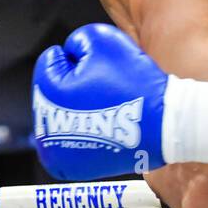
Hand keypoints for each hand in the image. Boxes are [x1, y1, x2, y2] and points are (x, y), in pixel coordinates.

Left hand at [32, 23, 207, 180]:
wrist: (164, 126)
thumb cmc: (135, 83)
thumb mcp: (103, 40)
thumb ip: (77, 40)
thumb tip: (66, 54)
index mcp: (48, 92)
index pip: (49, 64)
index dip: (75, 58)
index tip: (99, 67)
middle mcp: (44, 127)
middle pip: (51, 92)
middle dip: (72, 84)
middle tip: (104, 88)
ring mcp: (55, 152)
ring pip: (58, 116)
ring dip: (75, 108)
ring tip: (105, 107)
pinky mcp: (69, 167)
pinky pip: (68, 141)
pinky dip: (80, 131)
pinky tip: (101, 126)